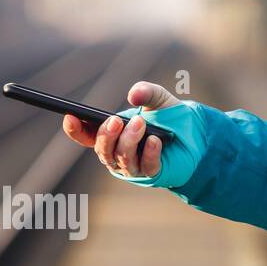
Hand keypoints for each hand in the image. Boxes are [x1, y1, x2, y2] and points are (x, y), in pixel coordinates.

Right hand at [61, 81, 179, 177]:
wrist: (196, 134)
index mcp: (112, 135)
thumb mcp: (158, 98)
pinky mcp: (152, 174)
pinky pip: (146, 166)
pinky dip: (149, 153)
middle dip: (107, 135)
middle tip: (116, 121)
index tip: (70, 116)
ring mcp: (134, 167)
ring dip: (129, 140)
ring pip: (122, 158)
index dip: (75, 129)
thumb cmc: (170, 117)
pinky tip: (154, 141)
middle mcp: (118, 154)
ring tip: (141, 123)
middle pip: (103, 150)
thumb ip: (145, 91)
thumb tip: (133, 95)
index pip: (87, 136)